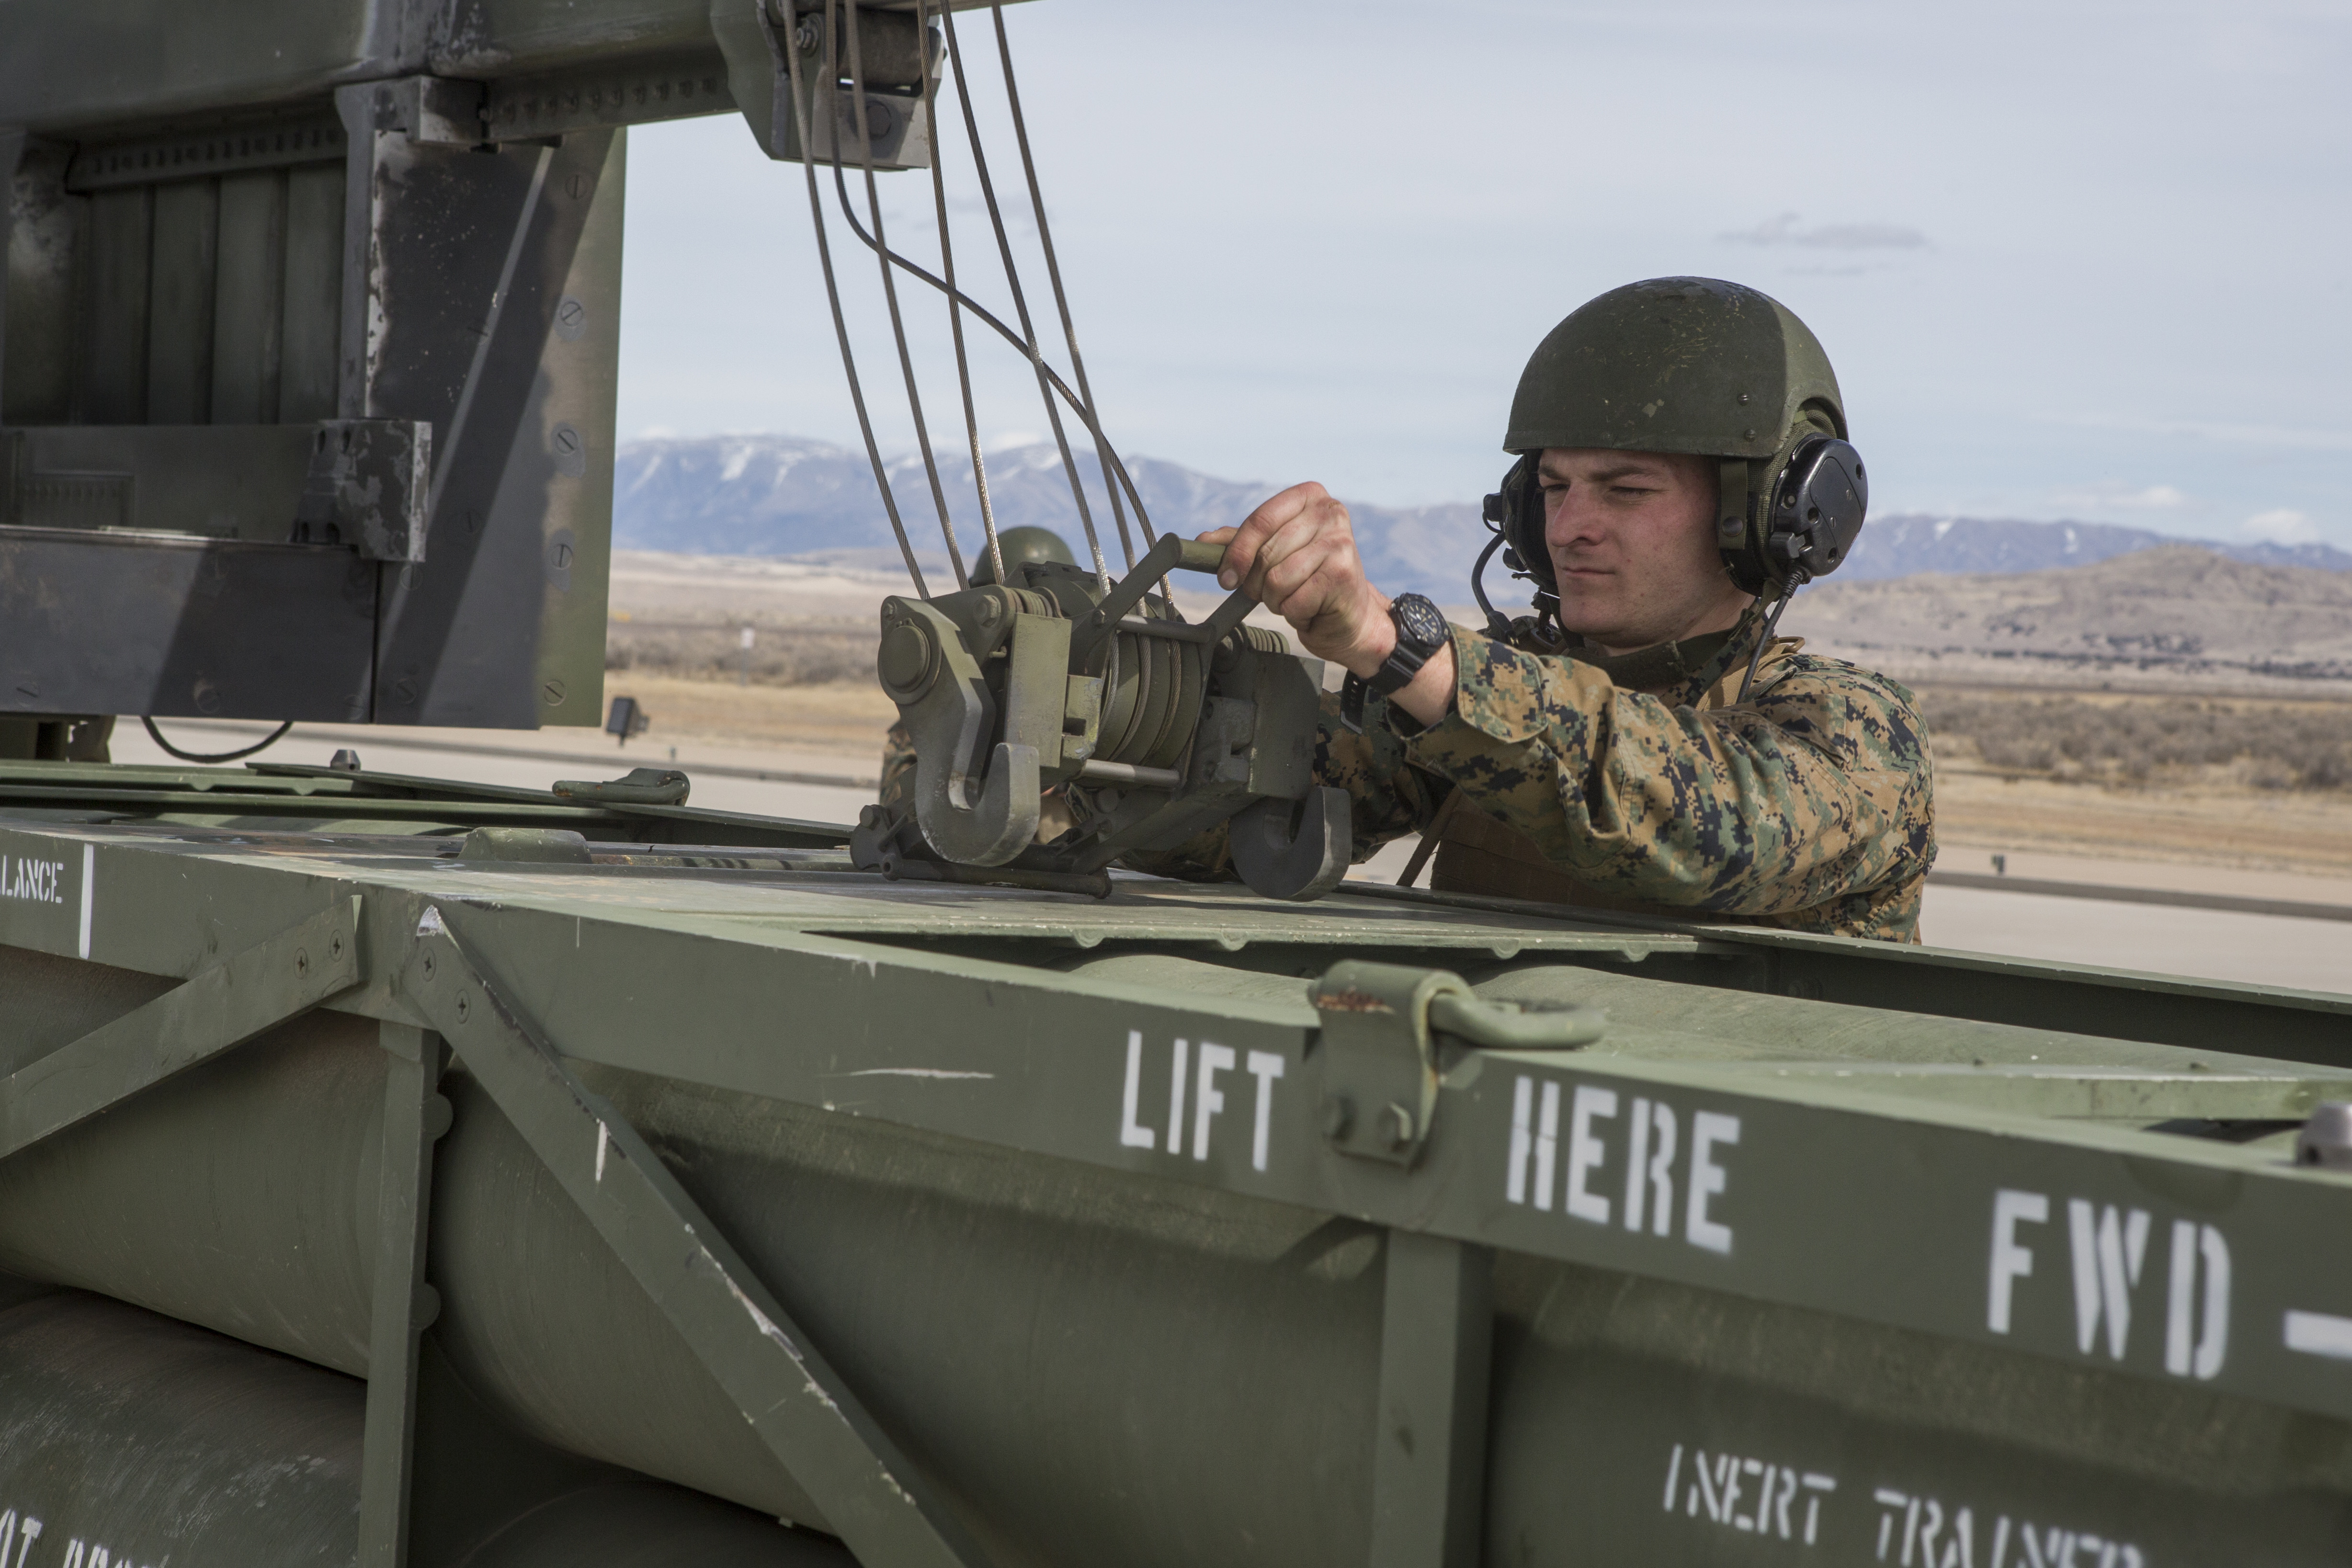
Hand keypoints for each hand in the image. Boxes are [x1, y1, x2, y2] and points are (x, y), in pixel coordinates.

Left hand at [1199, 482, 1456, 725]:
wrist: (1348, 615)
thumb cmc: (1307, 579)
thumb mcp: (1272, 553)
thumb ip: (1239, 542)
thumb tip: (1203, 542)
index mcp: (1309, 496)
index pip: (1259, 520)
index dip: (1237, 552)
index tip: (1226, 578)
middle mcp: (1329, 512)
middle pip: (1267, 552)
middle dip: (1259, 582)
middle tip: (1271, 591)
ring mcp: (1340, 541)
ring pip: (1277, 578)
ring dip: (1277, 599)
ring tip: (1295, 597)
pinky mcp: (1344, 574)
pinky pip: (1294, 600)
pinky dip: (1294, 612)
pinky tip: (1311, 607)